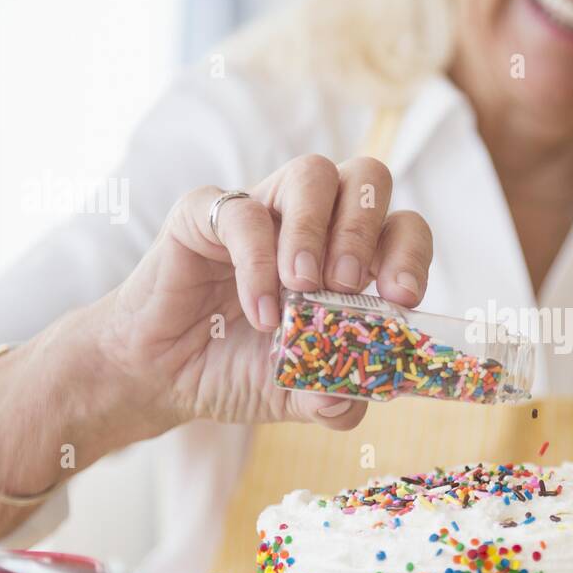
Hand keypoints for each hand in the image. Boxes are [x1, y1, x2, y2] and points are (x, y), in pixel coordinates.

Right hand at [97, 155, 431, 430]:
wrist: (161, 378)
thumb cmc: (237, 370)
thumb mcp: (298, 396)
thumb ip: (337, 398)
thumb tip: (371, 393)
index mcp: (348, 256)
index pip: (401, 227)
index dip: (411, 253)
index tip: (403, 298)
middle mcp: (313, 222)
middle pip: (367, 178)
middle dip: (367, 230)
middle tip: (347, 285)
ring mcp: (262, 210)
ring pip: (312, 174)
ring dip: (315, 230)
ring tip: (302, 288)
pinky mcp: (206, 214)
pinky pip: (243, 212)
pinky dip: (258, 261)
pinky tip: (259, 311)